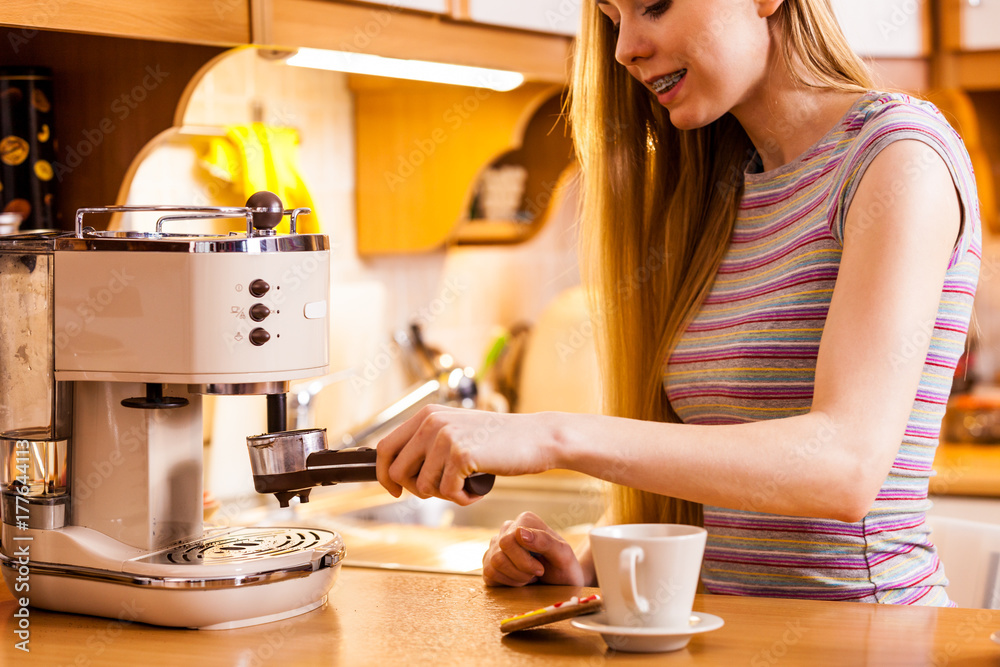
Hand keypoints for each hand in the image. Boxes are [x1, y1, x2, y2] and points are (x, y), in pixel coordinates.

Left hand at [375, 405, 558, 503]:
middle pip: (397, 472)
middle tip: (445, 489)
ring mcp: (445, 437)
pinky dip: (463, 498)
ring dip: (445, 495)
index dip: (384, 475)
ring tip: (467, 485)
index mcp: (426, 415)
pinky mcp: (461, 454)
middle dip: (417, 490)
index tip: (394, 490)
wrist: (537, 438)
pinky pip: (447, 493)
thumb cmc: (499, 441)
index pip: (385, 448)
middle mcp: (431, 422)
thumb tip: (396, 473)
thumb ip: (428, 444)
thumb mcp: (457, 432)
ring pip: (423, 487)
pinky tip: (478, 488)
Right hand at [482, 512, 585, 586]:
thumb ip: (544, 541)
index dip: (524, 561)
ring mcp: (496, 546)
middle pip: (499, 555)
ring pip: (492, 565)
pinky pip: (488, 574)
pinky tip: (520, 579)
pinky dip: (506, 583)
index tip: (541, 567)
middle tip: (537, 573)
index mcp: (525, 521)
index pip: (509, 541)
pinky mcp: (490, 562)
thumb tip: (519, 531)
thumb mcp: (563, 555)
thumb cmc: (565, 567)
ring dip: (515, 578)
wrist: (563, 582)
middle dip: (520, 571)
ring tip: (530, 576)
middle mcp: (508, 529)